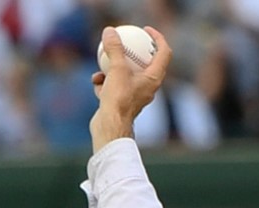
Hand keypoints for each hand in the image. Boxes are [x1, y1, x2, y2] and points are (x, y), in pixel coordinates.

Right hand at [89, 26, 172, 152]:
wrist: (110, 127)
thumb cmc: (119, 100)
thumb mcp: (116, 70)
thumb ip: (115, 49)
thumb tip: (110, 31)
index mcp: (154, 79)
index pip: (164, 53)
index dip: (158, 38)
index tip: (146, 30)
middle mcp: (148, 87)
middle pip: (144, 63)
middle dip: (133, 52)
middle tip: (124, 40)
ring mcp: (135, 96)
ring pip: (126, 75)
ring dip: (112, 68)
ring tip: (102, 65)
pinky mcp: (123, 103)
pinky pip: (114, 87)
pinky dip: (105, 83)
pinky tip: (95, 82)